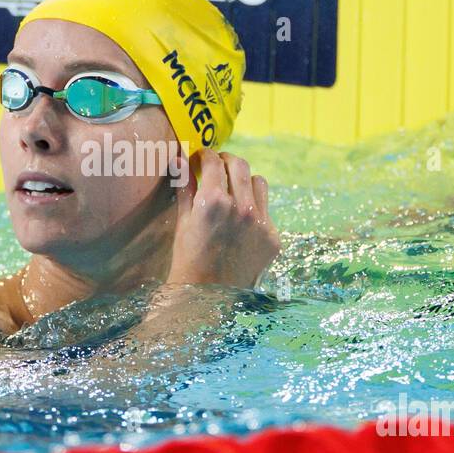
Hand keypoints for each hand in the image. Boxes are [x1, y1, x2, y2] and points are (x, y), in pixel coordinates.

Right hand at [165, 149, 279, 288]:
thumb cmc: (187, 260)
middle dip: (225, 160)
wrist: (207, 297)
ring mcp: (260, 223)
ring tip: (233, 190)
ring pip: (258, 182)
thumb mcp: (182, 221)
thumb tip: (180, 160)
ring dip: (244, 180)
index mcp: (214, 201)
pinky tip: (241, 220)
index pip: (213, 161)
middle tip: (217, 166)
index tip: (199, 158)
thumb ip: (184, 187)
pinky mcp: (272, 237)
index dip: (204, 155)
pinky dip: (254, 207)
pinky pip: (266, 209)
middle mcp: (241, 208)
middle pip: (239, 164)